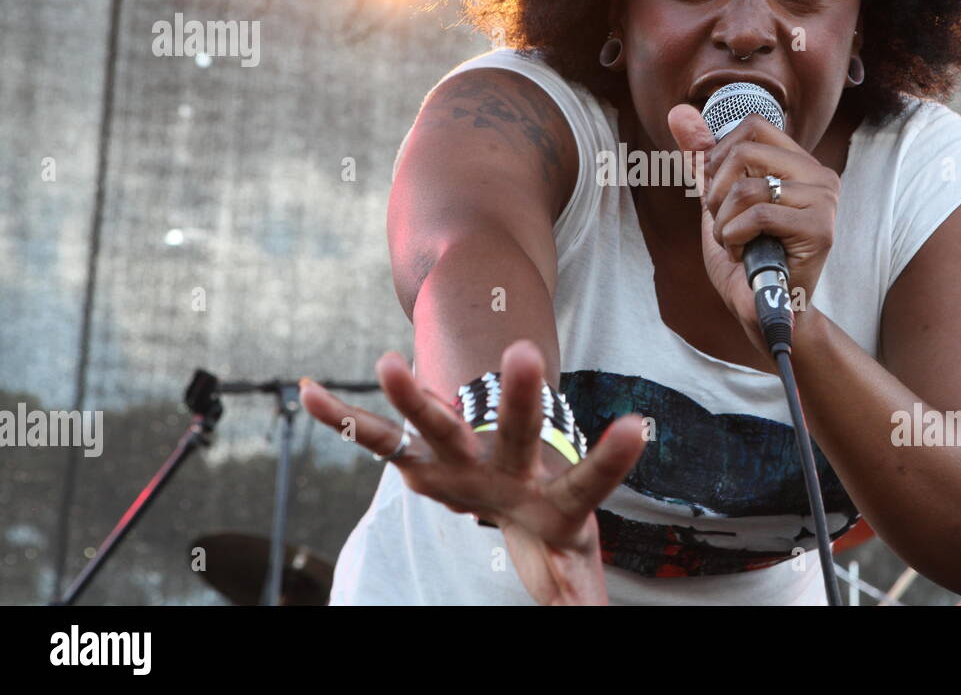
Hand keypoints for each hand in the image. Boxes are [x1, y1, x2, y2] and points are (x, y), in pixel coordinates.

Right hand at [300, 340, 645, 604]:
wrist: (516, 482)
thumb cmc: (550, 526)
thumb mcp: (570, 565)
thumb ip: (579, 595)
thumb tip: (596, 624)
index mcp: (552, 498)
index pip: (588, 481)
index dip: (611, 459)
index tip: (637, 424)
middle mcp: (508, 465)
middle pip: (517, 434)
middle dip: (519, 399)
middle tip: (523, 352)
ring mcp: (464, 456)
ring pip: (439, 424)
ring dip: (413, 397)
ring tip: (389, 362)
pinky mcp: (422, 459)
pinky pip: (378, 440)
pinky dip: (344, 420)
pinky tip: (308, 393)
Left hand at [667, 104, 839, 353]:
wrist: (762, 309)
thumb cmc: (745, 256)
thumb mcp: (716, 201)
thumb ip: (702, 157)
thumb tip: (678, 112)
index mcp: (800, 163)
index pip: (753, 125)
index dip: (719, 155)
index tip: (717, 192)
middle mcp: (820, 175)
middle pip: (745, 150)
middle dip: (716, 192)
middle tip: (723, 223)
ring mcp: (825, 201)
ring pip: (747, 186)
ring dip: (723, 221)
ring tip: (734, 242)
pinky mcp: (820, 229)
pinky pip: (757, 215)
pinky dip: (734, 236)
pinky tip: (743, 253)